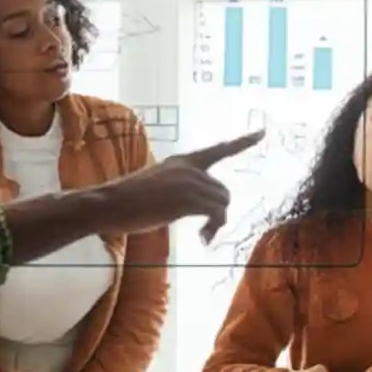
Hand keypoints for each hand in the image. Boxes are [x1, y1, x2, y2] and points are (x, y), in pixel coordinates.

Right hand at [99, 131, 263, 242]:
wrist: (109, 203)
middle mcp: (189, 168)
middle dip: (218, 212)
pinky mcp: (188, 198)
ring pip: (222, 203)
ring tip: (202, 237)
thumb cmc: (126, 201)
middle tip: (205, 233)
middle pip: (222, 191)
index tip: (262, 132)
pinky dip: (214, 228)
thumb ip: (178, 189)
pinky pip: (217, 213)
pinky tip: (202, 239)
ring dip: (216, 223)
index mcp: (182, 161)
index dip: (242, 142)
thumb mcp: (156, 186)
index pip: (219, 149)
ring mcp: (189, 181)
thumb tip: (197, 207)